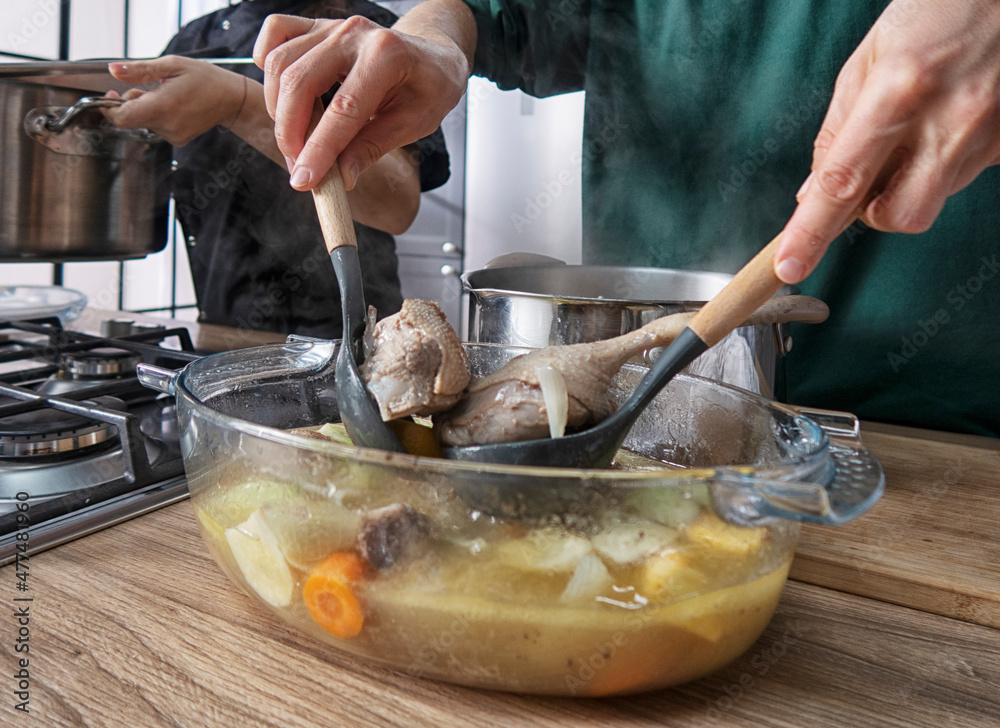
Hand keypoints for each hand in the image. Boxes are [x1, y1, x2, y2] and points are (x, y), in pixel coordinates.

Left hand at [102, 56, 245, 145]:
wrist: (232, 99)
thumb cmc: (204, 78)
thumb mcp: (172, 65)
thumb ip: (139, 70)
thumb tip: (114, 70)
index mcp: (163, 105)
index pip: (122, 118)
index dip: (109, 108)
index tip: (111, 95)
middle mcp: (168, 125)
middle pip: (131, 120)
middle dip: (130, 103)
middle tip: (146, 88)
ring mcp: (174, 135)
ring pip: (144, 123)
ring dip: (146, 109)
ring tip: (166, 95)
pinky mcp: (179, 140)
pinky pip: (157, 128)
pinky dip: (158, 117)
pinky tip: (174, 107)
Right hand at [253, 0, 474, 190]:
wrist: (433, 56)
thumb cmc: (429, 88)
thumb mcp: (414, 124)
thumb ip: (373, 148)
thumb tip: (342, 177)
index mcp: (387, 57)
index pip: (343, 108)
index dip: (319, 149)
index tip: (303, 180)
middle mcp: (354, 34)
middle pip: (299, 82)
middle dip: (290, 132)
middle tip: (298, 168)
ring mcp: (333, 26)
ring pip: (280, 62)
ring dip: (277, 109)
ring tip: (295, 142)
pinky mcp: (317, 25)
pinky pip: (276, 32)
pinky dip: (267, 62)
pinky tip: (280, 93)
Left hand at [775, 0, 999, 283]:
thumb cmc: (939, 10)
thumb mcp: (868, 61)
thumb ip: (837, 132)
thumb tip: (812, 194)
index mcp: (898, 92)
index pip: (842, 184)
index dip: (811, 233)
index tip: (790, 266)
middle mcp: (949, 118)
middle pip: (900, 216)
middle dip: (877, 212)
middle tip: (873, 177)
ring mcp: (991, 133)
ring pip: (935, 197)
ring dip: (915, 179)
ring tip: (923, 123)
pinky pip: (969, 174)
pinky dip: (948, 160)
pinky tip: (954, 117)